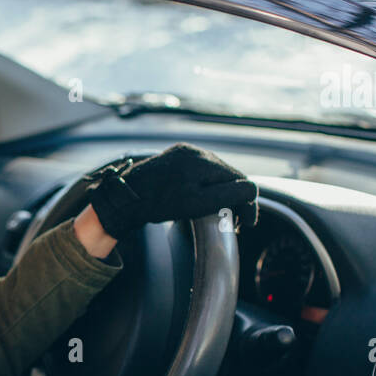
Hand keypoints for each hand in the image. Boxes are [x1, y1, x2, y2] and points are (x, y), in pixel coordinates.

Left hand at [85, 143, 257, 240]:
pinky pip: (198, 171)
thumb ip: (229, 195)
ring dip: (220, 192)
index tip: (246, 224)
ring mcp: (183, 153)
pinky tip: (201, 199)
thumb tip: (252, 191)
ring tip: (218, 212)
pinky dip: (205, 186)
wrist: (123, 198)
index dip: (247, 204)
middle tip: (234, 222)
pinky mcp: (173, 158)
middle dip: (234, 198)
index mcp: (204, 160)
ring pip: (214, 174)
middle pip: (228, 176)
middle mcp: (195, 152)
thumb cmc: (159, 203)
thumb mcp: (199, 203)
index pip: (240, 180)